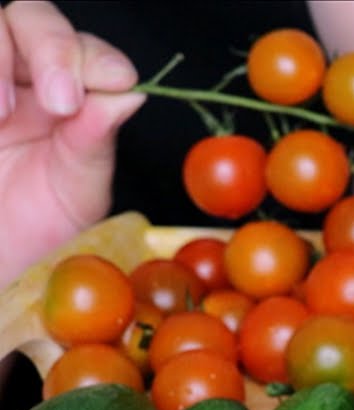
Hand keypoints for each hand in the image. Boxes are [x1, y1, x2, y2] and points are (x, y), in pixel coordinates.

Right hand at [0, 1, 144, 286]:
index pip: (87, 52)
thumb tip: (127, 95)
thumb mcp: (76, 194)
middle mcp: (22, 79)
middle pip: (33, 19)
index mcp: (69, 100)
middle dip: (52, 49)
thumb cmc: (33, 230)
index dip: (99, 59)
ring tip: (3, 115)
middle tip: (60, 99)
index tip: (115, 81)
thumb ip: (94, 143)